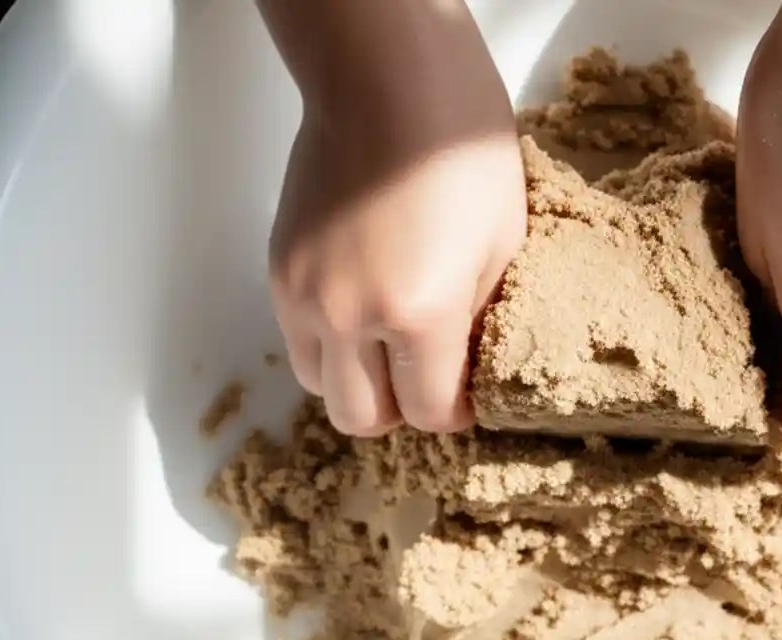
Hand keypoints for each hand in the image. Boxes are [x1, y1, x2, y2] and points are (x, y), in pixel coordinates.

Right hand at [261, 1, 523, 435]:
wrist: (390, 81)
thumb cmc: (462, 152)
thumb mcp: (502, 246)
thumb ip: (478, 323)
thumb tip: (466, 365)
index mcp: (420, 313)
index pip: (431, 412)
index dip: (457, 412)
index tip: (468, 394)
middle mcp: (351, 316)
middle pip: (364, 418)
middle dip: (403, 409)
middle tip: (429, 376)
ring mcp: (305, 294)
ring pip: (320, 385)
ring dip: (358, 381)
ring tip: (391, 344)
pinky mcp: (280, 267)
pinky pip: (297, 338)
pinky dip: (329, 342)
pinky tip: (362, 305)